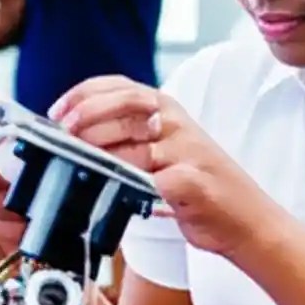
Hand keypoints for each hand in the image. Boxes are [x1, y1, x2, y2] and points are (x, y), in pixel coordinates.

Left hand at [49, 76, 293, 263]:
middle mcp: (177, 124)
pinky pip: (154, 180)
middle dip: (87, 119)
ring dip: (100, 155)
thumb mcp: (163, 148)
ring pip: (134, 145)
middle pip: (125, 108)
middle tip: (64, 136)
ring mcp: (187, 152)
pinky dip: (130, 185)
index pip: (120, 86)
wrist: (246, 218)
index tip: (57, 112)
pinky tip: (113, 192)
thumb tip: (73, 136)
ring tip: (79, 164)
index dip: (83, 95)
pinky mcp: (192, 183)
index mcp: (167, 109)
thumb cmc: (196, 183)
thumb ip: (127, 136)